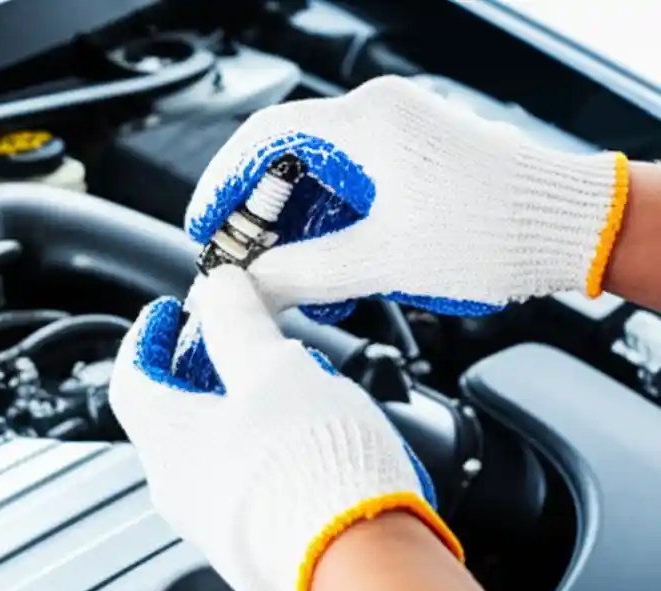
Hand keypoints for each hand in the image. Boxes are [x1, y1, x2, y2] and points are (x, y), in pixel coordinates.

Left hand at [108, 266, 461, 590]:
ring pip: (221, 450)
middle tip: (243, 341)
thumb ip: (239, 322)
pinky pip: (254, 487)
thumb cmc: (307, 468)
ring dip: (251, 410)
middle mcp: (179, 489)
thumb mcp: (273, 367)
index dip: (147, 337)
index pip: (132, 377)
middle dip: (213, 370)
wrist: (359, 566)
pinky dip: (273, 451)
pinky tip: (317, 437)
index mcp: (165, 439)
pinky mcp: (259, 548)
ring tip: (298, 384)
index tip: (167, 313)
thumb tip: (218, 286)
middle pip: (178, 413)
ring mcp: (217, 525)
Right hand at [184, 75, 629, 321]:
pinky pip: (352, 189)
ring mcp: (398, 136)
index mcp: (365, 123)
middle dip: (259, 221)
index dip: (222, 187)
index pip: (262, 140)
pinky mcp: (414, 160)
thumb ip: (301, 273)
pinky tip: (328, 279)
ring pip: (318, 180)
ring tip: (289, 286)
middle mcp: (378, 117)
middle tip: (242, 267)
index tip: (205, 229)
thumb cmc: (496, 229)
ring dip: (296, 234)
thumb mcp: (381, 261)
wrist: (572, 228)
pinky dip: (331, 231)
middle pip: (286, 162)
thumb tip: (248, 284)